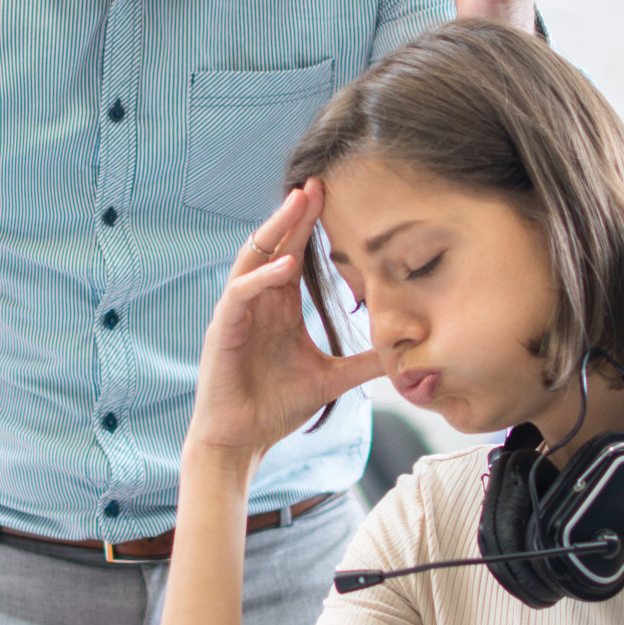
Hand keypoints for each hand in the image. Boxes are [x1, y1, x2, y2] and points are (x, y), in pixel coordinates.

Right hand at [185, 183, 384, 464]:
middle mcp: (257, 303)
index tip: (333, 197)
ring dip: (275, 231)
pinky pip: (239, 295)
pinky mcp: (222, 331)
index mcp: (278, 308)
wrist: (240, 441)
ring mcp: (237, 314)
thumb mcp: (330, 380)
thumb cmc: (274, 409)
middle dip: (295, 215)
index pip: (294, 255)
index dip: (310, 226)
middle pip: (275, 246)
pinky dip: (261, 279)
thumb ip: (361, 362)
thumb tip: (401, 354)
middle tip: (317, 183)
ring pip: (253, 259)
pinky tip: (284, 267)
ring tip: (297, 204)